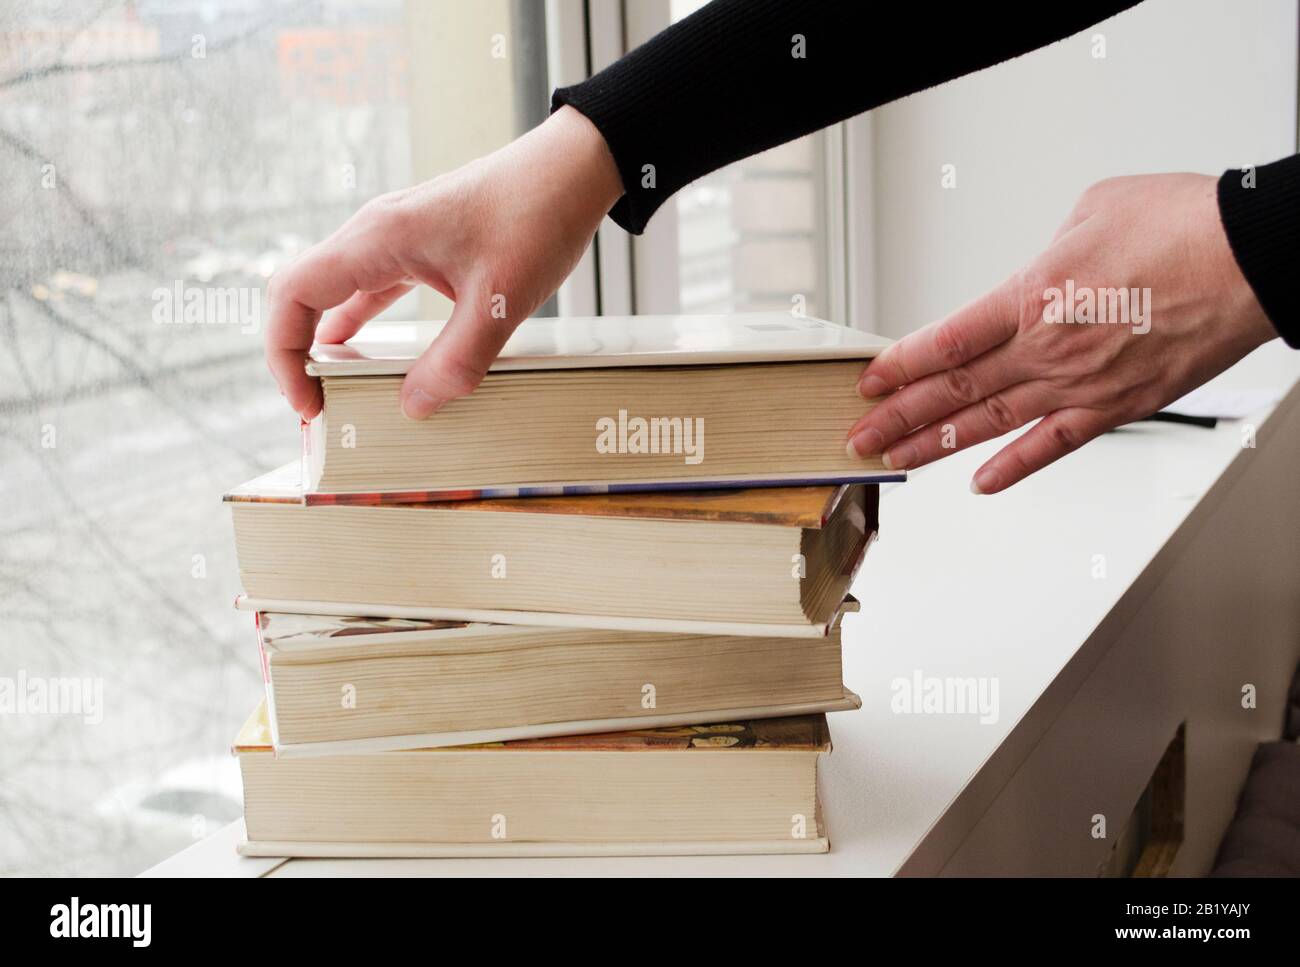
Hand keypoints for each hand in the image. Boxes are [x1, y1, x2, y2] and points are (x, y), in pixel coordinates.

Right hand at [264, 106, 622, 419]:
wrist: (573, 169)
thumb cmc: (538, 214)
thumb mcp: (500, 302)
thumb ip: (457, 360)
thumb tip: (415, 405)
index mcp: (379, 238)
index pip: (294, 294)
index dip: (284, 354)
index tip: (309, 401)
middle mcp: (375, 233)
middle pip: (304, 294)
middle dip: (298, 353)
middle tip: (319, 406)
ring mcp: (396, 237)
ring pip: (336, 292)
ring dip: (329, 341)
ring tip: (338, 390)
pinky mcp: (421, 245)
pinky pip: (371, 288)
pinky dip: (360, 324)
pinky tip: (366, 352)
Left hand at [846, 173, 1276, 493]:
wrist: (1253, 259)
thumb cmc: (1182, 227)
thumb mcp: (1089, 212)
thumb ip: (1046, 256)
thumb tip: (1036, 275)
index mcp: (1031, 297)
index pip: (944, 342)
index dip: (899, 366)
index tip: (868, 383)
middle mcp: (1046, 350)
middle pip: (954, 390)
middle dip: (899, 416)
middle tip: (860, 436)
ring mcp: (1080, 385)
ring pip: (990, 424)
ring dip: (936, 445)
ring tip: (895, 462)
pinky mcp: (1117, 406)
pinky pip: (1053, 447)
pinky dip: (1014, 467)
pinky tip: (981, 483)